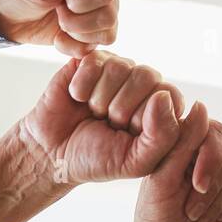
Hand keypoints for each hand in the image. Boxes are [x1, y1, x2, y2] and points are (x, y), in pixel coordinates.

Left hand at [0, 0, 118, 56]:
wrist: (6, 12)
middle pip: (109, 14)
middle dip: (77, 17)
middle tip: (57, 7)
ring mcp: (98, 13)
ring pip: (106, 33)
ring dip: (76, 31)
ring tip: (58, 20)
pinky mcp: (90, 34)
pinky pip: (94, 47)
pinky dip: (71, 45)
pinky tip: (58, 36)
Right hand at [15, 55, 185, 185]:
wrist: (51, 152)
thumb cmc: (96, 158)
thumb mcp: (135, 161)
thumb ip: (162, 136)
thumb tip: (164, 96)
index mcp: (160, 106)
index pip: (170, 95)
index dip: (146, 117)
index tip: (128, 135)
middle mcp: (142, 83)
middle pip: (147, 76)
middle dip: (121, 108)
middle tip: (108, 123)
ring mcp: (116, 69)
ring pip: (119, 67)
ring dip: (99, 100)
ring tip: (93, 112)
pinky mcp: (90, 61)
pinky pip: (94, 61)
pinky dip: (81, 86)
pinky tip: (77, 98)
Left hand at [130, 100, 221, 221]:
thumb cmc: (157, 217)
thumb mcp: (161, 180)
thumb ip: (179, 142)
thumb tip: (199, 103)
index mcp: (181, 141)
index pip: (208, 128)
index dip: (208, 156)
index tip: (195, 185)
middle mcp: (205, 149)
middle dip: (213, 182)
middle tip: (191, 210)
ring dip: (217, 201)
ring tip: (195, 217)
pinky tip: (214, 217)